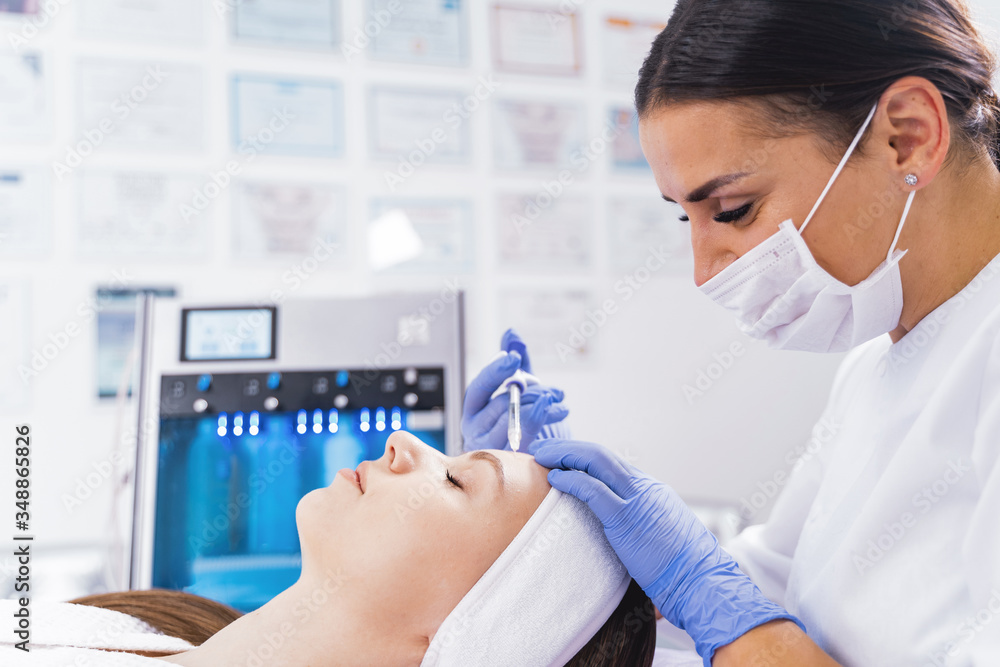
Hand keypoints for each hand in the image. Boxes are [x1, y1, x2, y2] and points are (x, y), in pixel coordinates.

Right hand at [461, 329, 569, 450]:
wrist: (543, 458)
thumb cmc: (526, 422)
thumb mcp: (523, 389)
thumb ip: (516, 363)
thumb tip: (511, 334)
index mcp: (475, 410)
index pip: (479, 388)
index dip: (496, 371)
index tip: (515, 359)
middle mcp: (477, 430)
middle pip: (501, 404)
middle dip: (531, 392)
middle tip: (553, 390)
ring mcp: (491, 449)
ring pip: (513, 419)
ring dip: (540, 405)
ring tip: (558, 400)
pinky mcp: (509, 463)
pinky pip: (525, 437)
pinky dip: (542, 420)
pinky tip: (558, 411)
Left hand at [528, 438, 804, 665]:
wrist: (705, 584)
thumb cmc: (685, 573)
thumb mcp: (662, 539)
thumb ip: (641, 529)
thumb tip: (624, 540)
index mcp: (653, 492)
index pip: (611, 465)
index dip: (583, 459)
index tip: (562, 459)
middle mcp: (646, 488)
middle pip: (601, 456)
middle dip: (568, 449)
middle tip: (544, 448)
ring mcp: (638, 501)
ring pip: (596, 462)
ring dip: (565, 455)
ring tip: (542, 455)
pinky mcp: (628, 519)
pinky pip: (593, 490)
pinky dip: (571, 480)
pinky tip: (555, 478)